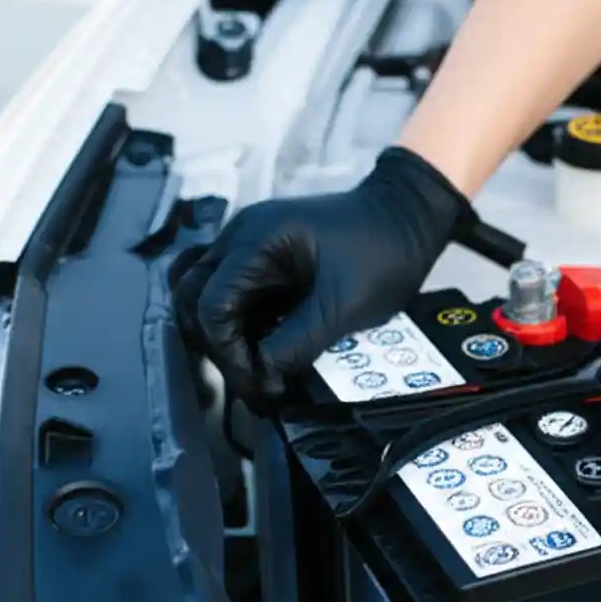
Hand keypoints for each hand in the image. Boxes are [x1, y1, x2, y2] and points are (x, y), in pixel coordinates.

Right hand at [172, 147, 468, 401]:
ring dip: (223, 337)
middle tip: (255, 382)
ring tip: (256, 370)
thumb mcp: (342, 306)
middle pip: (192, 299)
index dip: (229, 354)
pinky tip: (262, 349)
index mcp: (255, 241)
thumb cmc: (383, 252)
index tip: (260, 384)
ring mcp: (248, 246)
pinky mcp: (264, 260)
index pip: (209, 305)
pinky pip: (231, 293)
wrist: (408, 217)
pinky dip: (238, 324)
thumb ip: (296, 344)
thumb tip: (261, 378)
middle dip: (218, 347)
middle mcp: (240, 238)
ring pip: (204, 297)